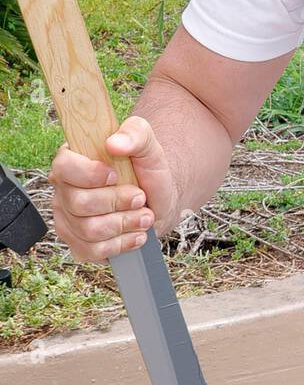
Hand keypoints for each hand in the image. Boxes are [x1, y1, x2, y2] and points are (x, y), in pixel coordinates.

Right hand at [48, 115, 177, 264]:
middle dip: (118, 202)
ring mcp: (68, 220)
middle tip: (140, 197)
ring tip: (144, 215)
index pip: (63, 167)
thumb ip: (135, 133)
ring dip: (124, 223)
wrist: (158, 200)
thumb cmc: (147, 170)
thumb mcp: (148, 145)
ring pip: (88, 230)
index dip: (89, 174)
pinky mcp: (79, 244)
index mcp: (73, 161)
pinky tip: (136, 234)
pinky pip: (93, 251)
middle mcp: (64, 192)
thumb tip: (114, 143)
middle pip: (79, 203)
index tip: (116, 175)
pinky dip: (121, 244)